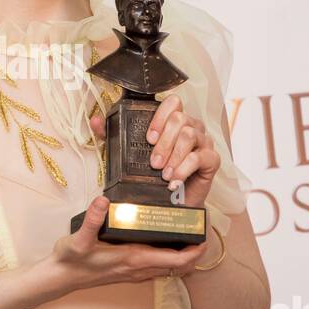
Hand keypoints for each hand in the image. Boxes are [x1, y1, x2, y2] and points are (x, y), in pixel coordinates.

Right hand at [48, 195, 210, 291]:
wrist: (59, 278)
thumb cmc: (70, 260)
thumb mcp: (78, 239)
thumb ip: (92, 220)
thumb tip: (102, 200)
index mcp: (134, 259)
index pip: (176, 260)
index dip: (195, 251)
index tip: (205, 235)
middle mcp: (139, 268)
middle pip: (180, 267)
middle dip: (196, 253)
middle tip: (203, 232)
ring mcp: (135, 273)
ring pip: (170, 270)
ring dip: (185, 257)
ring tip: (191, 236)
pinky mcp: (129, 272)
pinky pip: (159, 269)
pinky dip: (171, 260)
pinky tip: (166, 244)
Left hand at [89, 93, 218, 207]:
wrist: (173, 206)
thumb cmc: (154, 177)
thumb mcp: (130, 156)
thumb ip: (113, 137)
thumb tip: (96, 121)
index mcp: (173, 122)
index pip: (173, 102)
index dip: (160, 116)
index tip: (148, 138)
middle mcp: (191, 127)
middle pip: (180, 118)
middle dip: (164, 142)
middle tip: (153, 163)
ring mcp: (204, 142)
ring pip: (190, 135)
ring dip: (173, 156)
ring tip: (163, 174)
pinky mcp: (212, 159)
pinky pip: (200, 156)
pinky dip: (184, 169)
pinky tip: (174, 181)